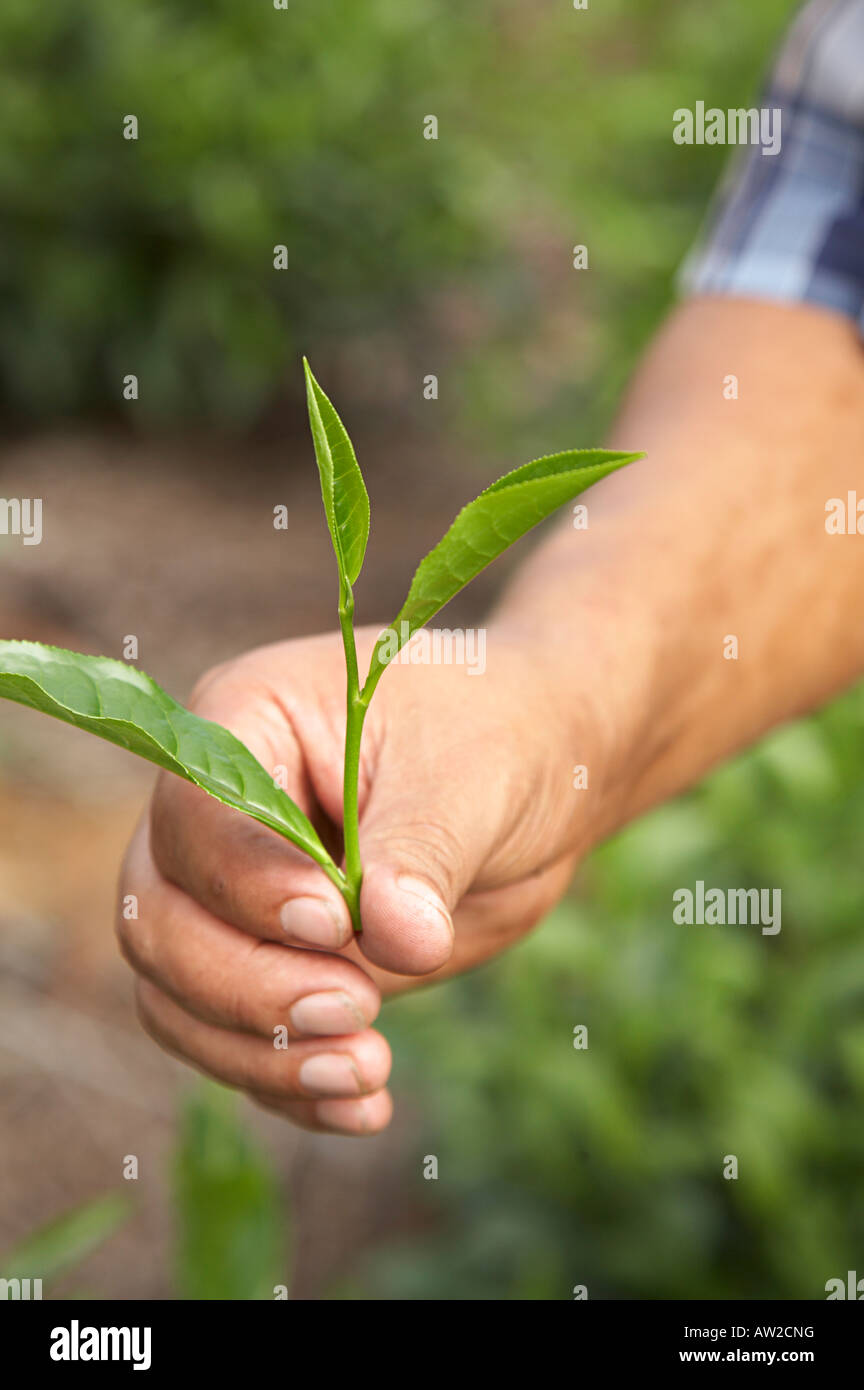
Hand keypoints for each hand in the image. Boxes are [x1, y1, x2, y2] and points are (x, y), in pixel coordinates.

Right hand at [116, 625, 601, 1133]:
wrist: (541, 775)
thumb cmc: (498, 737)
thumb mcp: (469, 778)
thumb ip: (420, 855)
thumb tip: (397, 941)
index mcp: (244, 723)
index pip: (194, 816)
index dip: (248, 883)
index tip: (334, 923)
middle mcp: (214, 815)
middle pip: (160, 921)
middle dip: (246, 987)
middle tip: (355, 1007)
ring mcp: (232, 896)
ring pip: (180, 996)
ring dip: (263, 1052)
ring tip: (368, 1071)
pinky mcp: (273, 964)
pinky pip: (238, 1041)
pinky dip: (288, 1086)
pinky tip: (364, 1107)